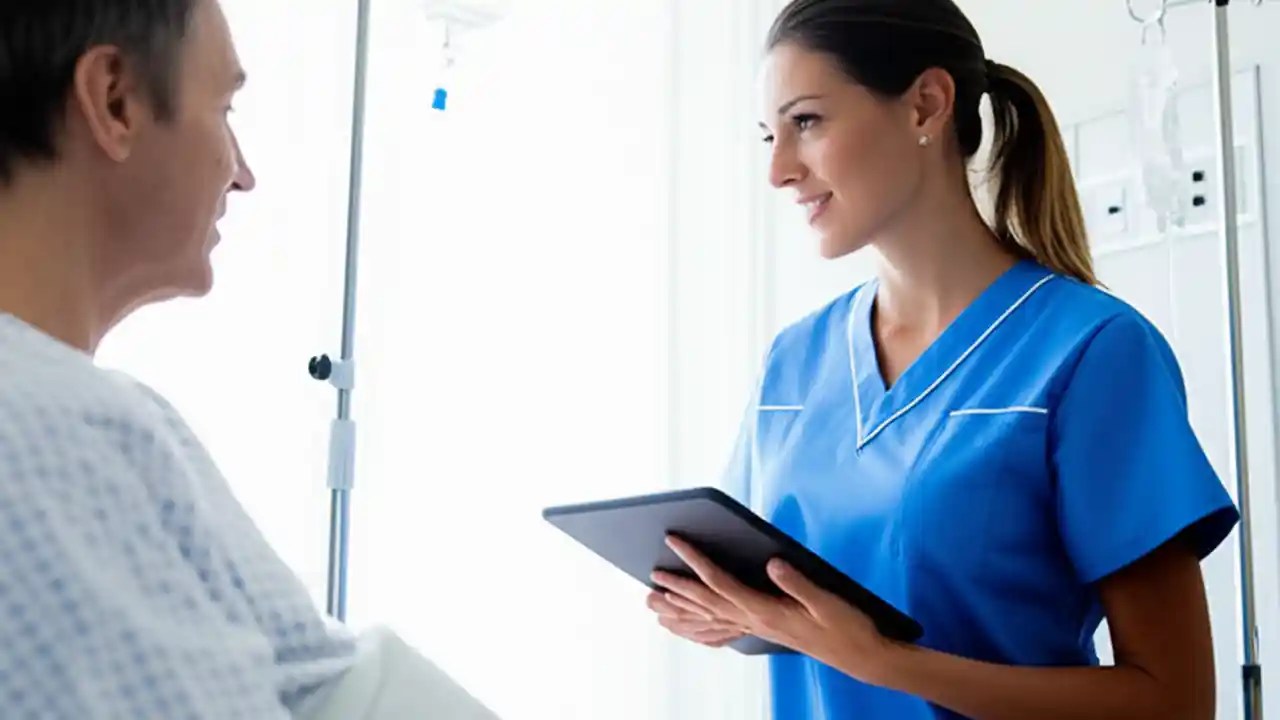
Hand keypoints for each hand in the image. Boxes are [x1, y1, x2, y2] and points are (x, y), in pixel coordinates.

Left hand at [651, 535, 898, 685]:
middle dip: (677, 588)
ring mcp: (758, 628)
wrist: (860, 655)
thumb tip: (772, 563)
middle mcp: (756, 621)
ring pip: (710, 618)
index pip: (722, 582)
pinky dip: (700, 627)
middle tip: (652, 574)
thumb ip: (798, 582)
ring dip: (681, 610)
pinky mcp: (763, 630)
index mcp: (767, 610)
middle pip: (707, 603)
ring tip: (655, 603)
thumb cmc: (846, 626)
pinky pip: (723, 630)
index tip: (676, 541)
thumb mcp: (827, 600)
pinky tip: (688, 626)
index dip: (696, 561)